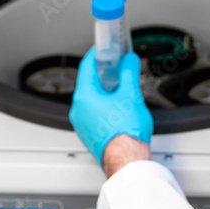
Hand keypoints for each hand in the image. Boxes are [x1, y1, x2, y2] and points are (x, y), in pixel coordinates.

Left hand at [69, 48, 152, 166]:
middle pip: (88, 83)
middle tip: (114, 65)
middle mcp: (78, 110)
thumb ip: (129, 73)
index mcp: (84, 96)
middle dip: (102, 73)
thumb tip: (129, 61)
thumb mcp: (131, 94)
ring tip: (119, 85)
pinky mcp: (88, 133)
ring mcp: (82, 123)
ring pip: (90, 99)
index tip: (103, 49)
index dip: (96, 55)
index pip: (87, 67)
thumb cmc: (126, 132)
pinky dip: (102, 104)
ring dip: (103, 90)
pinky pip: (92, 112)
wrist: (127, 160)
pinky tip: (116, 105)